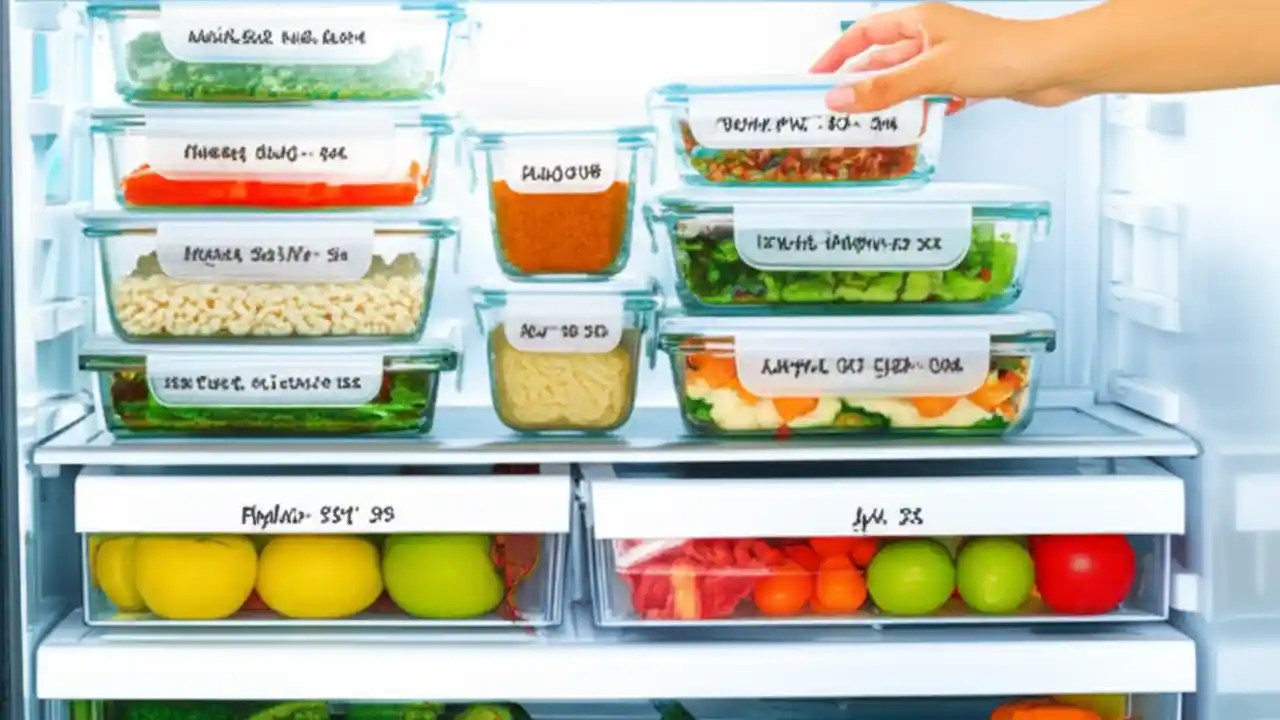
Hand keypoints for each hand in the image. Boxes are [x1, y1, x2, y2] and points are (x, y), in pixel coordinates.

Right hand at [810, 3, 1085, 113]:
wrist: (1054, 67)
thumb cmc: (1001, 55)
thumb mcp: (931, 74)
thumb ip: (882, 89)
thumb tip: (837, 99)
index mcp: (919, 20)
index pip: (864, 32)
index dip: (837, 54)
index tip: (816, 77)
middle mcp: (932, 35)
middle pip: (882, 58)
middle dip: (858, 82)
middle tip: (835, 109)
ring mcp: (949, 56)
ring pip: (905, 79)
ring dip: (887, 99)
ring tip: (866, 124)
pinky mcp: (967, 77)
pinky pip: (930, 93)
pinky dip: (918, 108)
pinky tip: (913, 124)